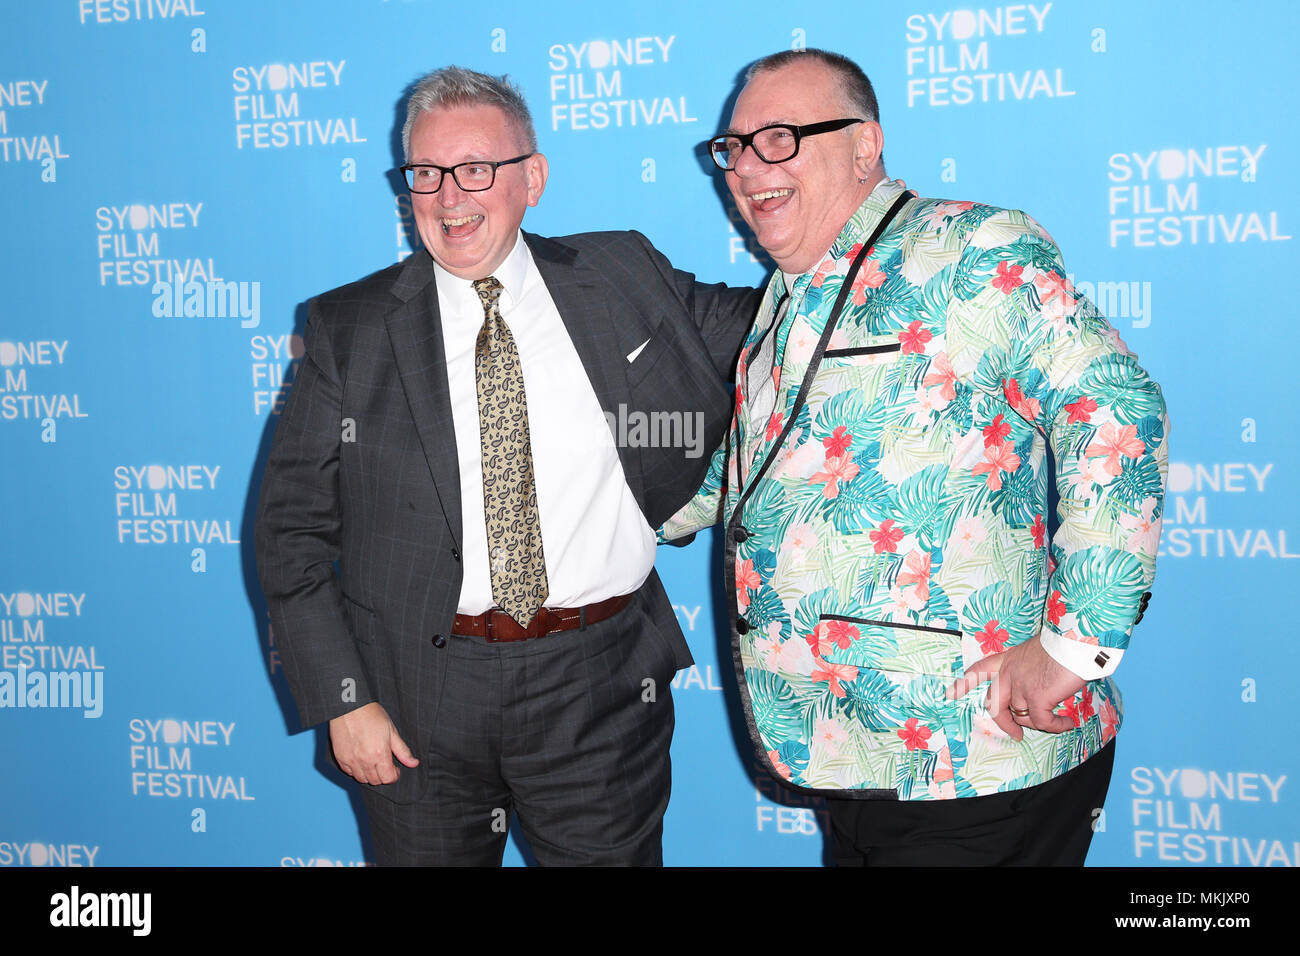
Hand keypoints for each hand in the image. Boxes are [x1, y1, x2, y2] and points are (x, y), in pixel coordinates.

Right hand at [328, 702, 418, 784]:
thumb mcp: (392, 731)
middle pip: (375, 781)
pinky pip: (349, 773)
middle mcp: (364, 761)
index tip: (395, 769)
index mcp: (379, 754)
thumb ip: (403, 750)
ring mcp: (351, 760)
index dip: (394, 775)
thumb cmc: (372, 715)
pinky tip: (360, 760)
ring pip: (361, 779)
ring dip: (369, 775)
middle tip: (385, 764)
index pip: (388, 778)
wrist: (350, 706)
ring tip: (373, 762)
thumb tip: (414, 763)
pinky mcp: (340, 758)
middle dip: (383, 775)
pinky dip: (356, 771)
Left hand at [946, 636, 1084, 740]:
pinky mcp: (1036, 698)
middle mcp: (1009, 673)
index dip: (964, 683)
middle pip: (995, 704)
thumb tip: (1038, 687)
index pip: (979, 671)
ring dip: (1041, 723)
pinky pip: (1043, 722)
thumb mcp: (1036, 653)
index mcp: (1008, 660)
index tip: (950, 694)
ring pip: (1022, 717)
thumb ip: (1029, 669)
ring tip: (1059, 722)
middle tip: (1016, 735)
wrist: (1074, 642)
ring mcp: (1020, 687)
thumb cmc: (1063, 644)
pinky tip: (1067, 723)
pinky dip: (1056, 726)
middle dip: (1005, 723)